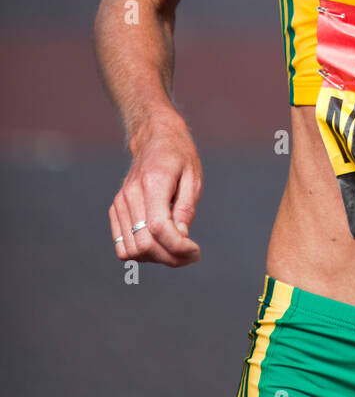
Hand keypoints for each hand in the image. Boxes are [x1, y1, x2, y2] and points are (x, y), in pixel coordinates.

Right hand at [108, 115, 202, 265]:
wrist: (153, 138)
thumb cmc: (179, 156)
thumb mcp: (193, 177)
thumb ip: (186, 208)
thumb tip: (181, 238)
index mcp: (154, 182)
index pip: (158, 228)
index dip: (178, 247)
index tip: (195, 250)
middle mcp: (131, 195)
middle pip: (144, 244)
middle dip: (171, 257)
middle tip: (191, 254)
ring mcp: (120, 203)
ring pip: (132, 250)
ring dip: (157, 258)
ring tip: (177, 251)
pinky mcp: (116, 210)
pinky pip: (122, 246)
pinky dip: (142, 254)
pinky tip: (161, 246)